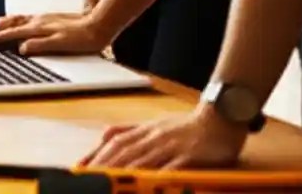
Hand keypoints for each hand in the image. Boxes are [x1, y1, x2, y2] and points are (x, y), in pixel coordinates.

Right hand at [0, 11, 109, 56]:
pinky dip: (10, 22)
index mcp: (36, 28)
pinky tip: (13, 25)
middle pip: (5, 26)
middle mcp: (35, 21)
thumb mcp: (62, 45)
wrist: (99, 24)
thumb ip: (40, 46)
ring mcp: (40, 18)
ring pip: (12, 20)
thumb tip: (20, 48)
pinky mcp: (46, 19)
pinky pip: (21, 19)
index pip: (7, 35)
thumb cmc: (83, 39)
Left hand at [81, 106, 247, 168]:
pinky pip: (171, 167)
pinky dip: (157, 176)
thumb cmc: (188, 125)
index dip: (96, 154)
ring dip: (123, 172)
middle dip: (103, 166)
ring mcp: (170, 146)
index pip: (114, 142)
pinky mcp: (189, 156)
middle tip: (88, 179)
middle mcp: (153, 137)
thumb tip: (105, 134)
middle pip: (123, 152)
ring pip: (142, 160)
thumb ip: (131, 130)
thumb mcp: (155, 124)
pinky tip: (147, 184)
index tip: (81, 167)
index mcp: (145, 130)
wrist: (220, 117)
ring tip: (108, 183)